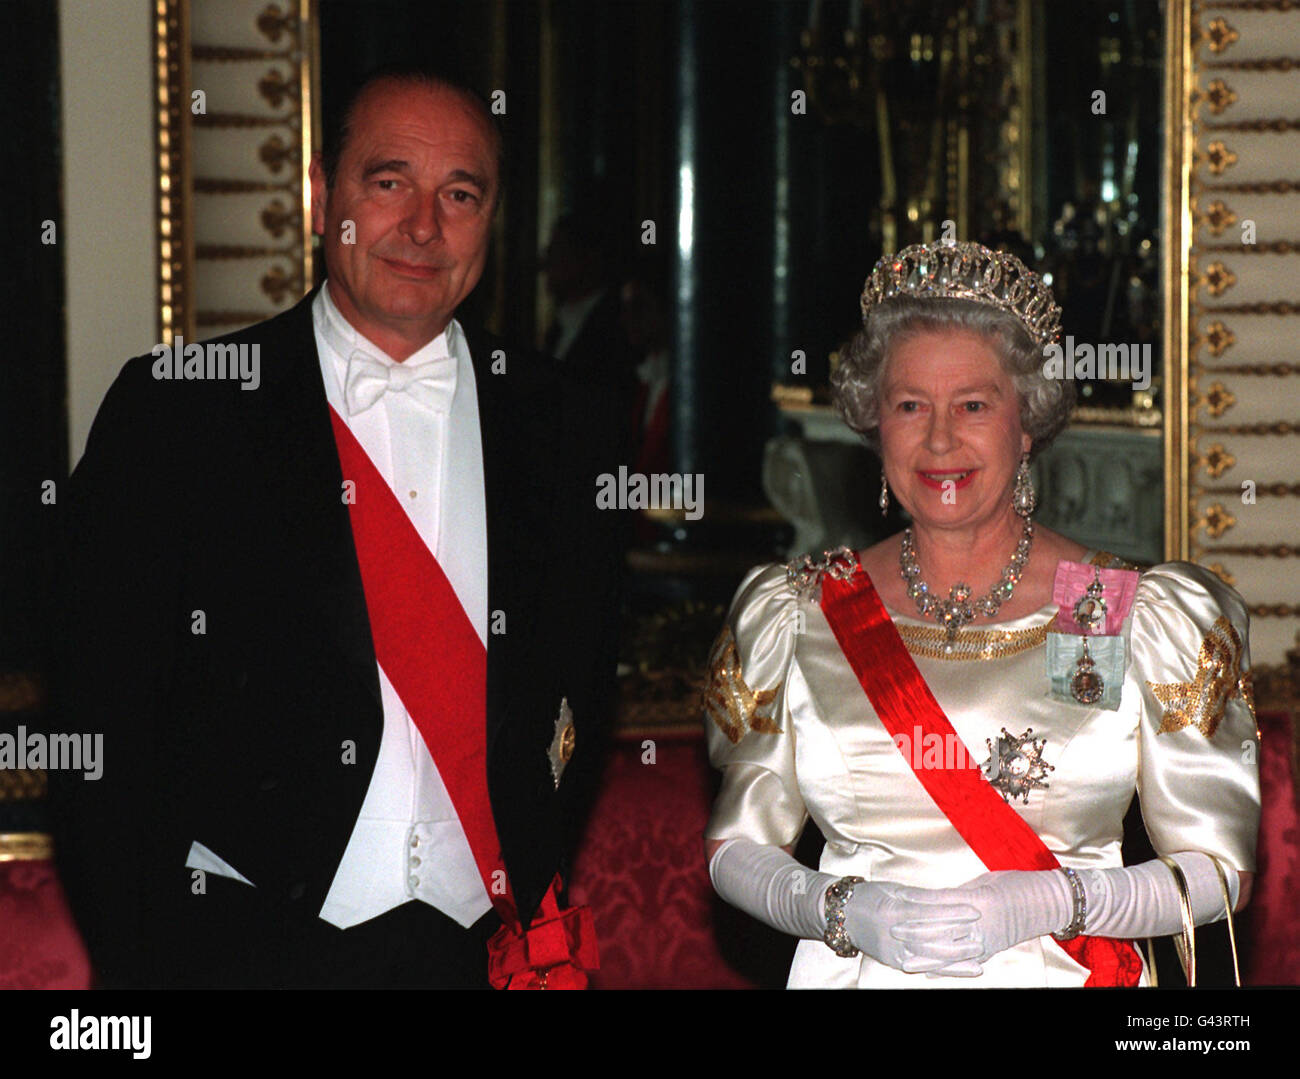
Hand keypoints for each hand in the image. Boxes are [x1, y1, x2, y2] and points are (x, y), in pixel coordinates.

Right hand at [842, 880, 984, 974]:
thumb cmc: (869, 895)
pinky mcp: (891, 961)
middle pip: (931, 939)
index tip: (975, 910)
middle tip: (982, 939)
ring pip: (927, 958)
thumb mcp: (893, 889)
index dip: (953, 912)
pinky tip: (955, 971)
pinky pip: (918, 966)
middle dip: (959, 941)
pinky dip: (938, 970)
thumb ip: (918, 896)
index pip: (929, 912)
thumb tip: (946, 898)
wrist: (841, 914)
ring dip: (954, 962)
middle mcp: (892, 934)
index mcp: (893, 910)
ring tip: (977, 963)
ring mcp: (891, 951)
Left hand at [902, 870, 1071, 974]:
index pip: (941, 901)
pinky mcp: (992, 949)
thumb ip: (960, 893)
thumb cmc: (1017, 885)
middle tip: (893, 931)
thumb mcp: (985, 881)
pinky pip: (965, 962)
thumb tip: (934, 898)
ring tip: (904, 961)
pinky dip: (947, 968)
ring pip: (951, 951)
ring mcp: (987, 940)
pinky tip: (931, 972)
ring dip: (926, 957)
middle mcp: (981, 922)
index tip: (898, 899)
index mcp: (978, 899)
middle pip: (942, 929)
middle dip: (916, 931)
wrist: (1049, 902)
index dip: (918, 900)